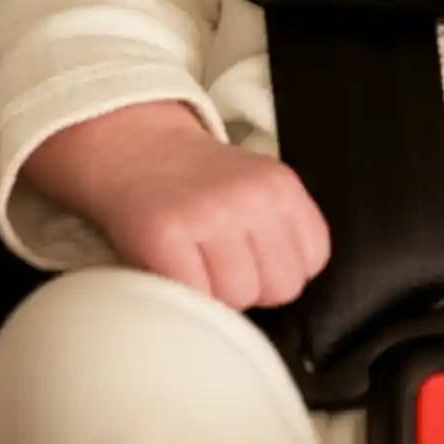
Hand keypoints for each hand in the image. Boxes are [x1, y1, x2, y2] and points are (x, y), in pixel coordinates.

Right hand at [24, 101, 329, 309]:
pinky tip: (172, 269)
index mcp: (281, 186)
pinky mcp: (166, 235)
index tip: (254, 258)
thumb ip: (282, 227)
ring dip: (216, 294)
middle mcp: (252, 198)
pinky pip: (195, 296)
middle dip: (253, 288)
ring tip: (195, 265)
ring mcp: (209, 215)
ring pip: (240, 298)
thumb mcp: (256, 185)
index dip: (281, 269)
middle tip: (221, 266)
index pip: (313, 261)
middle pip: (281, 287)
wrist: (130, 144)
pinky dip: (183, 294)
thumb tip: (289, 282)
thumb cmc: (195, 179)